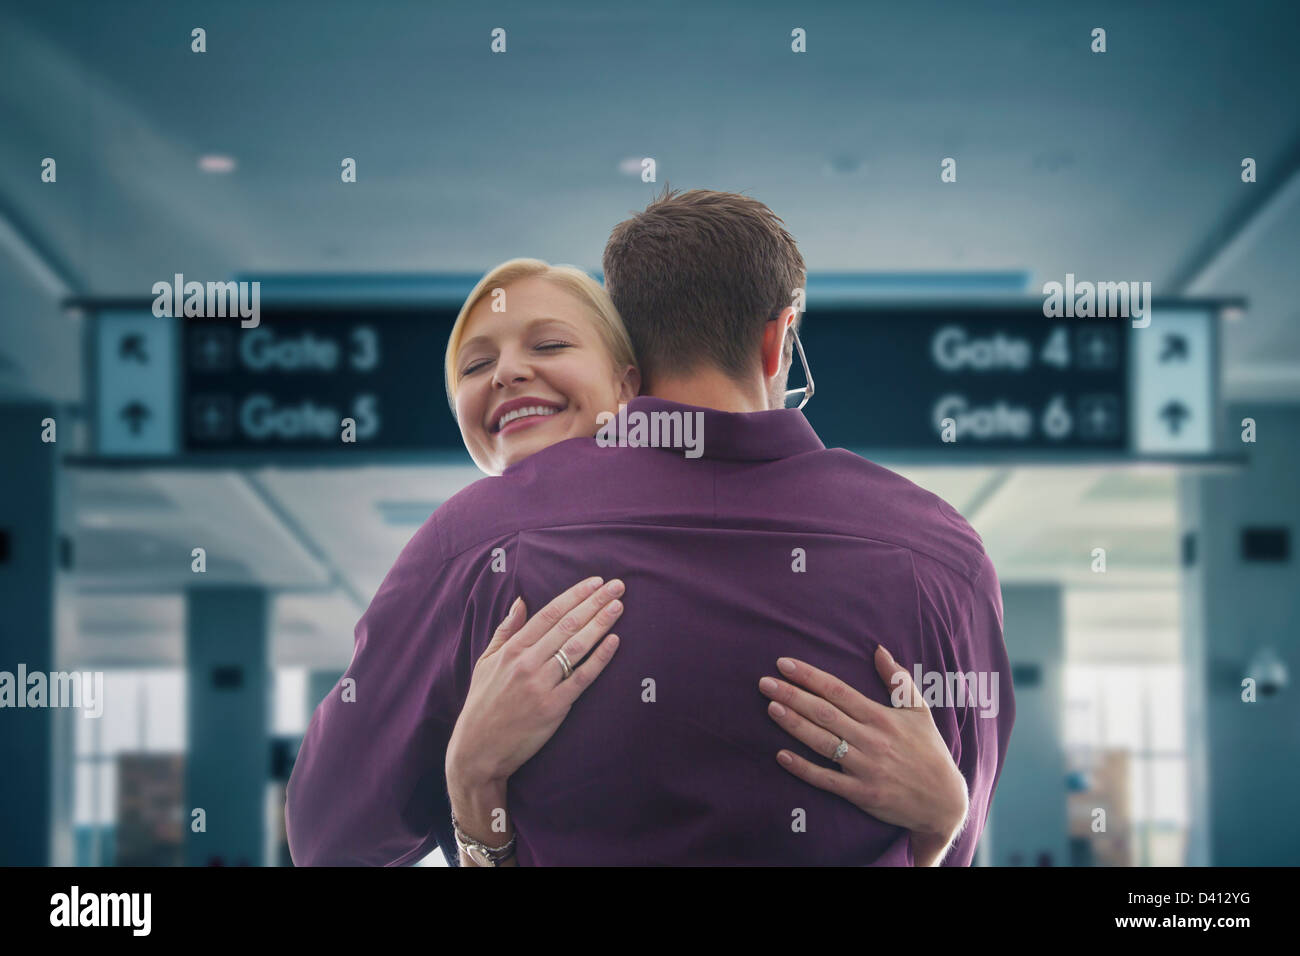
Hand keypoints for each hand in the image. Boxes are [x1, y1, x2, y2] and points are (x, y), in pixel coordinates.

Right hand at [446, 576, 625, 791]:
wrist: (478, 750)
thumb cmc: (482, 704)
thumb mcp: (486, 662)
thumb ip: (505, 631)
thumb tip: (521, 601)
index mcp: (512, 650)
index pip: (549, 613)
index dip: (575, 595)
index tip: (595, 582)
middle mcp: (527, 663)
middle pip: (567, 625)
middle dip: (595, 603)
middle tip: (617, 587)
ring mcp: (541, 685)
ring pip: (577, 647)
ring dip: (600, 624)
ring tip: (618, 607)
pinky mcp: (554, 708)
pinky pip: (582, 678)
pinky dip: (599, 659)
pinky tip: (614, 642)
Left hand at [758, 645, 968, 860]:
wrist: (944, 801)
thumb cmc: (929, 751)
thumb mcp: (920, 711)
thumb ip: (898, 680)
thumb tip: (879, 650)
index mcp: (882, 717)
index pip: (839, 691)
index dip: (810, 676)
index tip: (785, 664)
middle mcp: (872, 740)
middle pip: (825, 713)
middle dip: (793, 696)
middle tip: (765, 683)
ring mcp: (866, 768)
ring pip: (823, 743)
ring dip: (794, 725)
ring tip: (771, 708)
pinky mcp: (862, 794)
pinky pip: (827, 780)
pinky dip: (803, 768)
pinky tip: (781, 756)